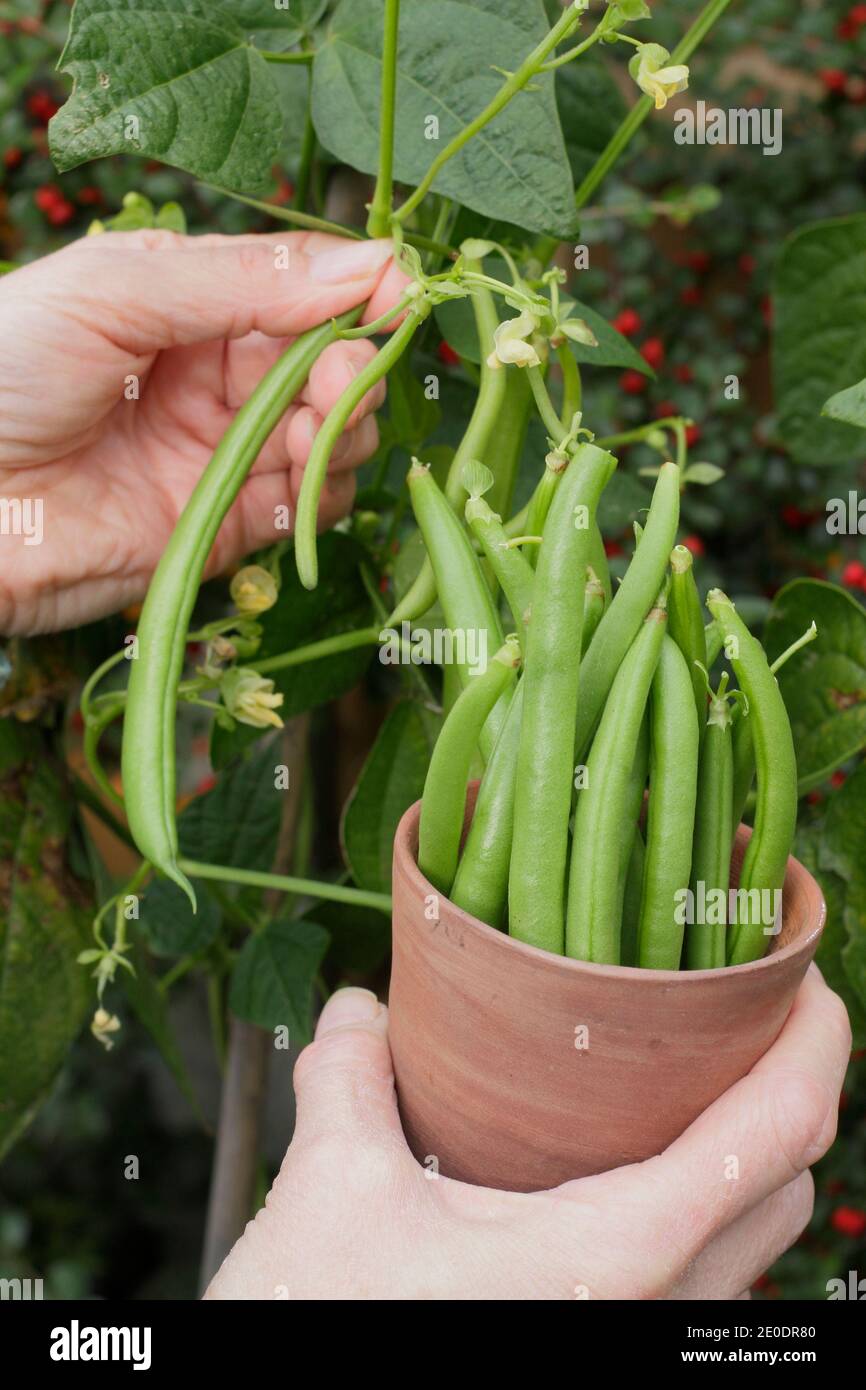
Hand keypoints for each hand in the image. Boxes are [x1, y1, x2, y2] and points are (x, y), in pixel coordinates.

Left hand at [0, 230, 408, 634]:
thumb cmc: (4, 370)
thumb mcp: (114, 292)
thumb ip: (238, 280)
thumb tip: (366, 263)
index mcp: (186, 299)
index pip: (299, 284)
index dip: (358, 288)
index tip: (400, 297)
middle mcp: (215, 375)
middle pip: (330, 362)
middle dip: (353, 365)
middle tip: (340, 380)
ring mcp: (224, 451)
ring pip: (333, 434)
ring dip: (345, 426)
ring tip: (316, 428)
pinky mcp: (227, 525)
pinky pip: (307, 504)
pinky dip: (324, 489)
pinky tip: (303, 476)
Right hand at [205, 964, 849, 1300]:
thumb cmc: (334, 1326)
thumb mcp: (330, 1191)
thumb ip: (350, 1078)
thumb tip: (357, 1009)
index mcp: (623, 1253)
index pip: (777, 1133)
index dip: (816, 1043)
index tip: (809, 975)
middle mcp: (660, 1310)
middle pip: (786, 1186)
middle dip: (787, 1088)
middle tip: (738, 1013)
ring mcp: (642, 1344)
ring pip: (750, 1244)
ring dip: (744, 1157)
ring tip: (682, 1084)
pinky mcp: (606, 1351)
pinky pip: (700, 1282)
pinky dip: (696, 1208)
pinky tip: (614, 1172)